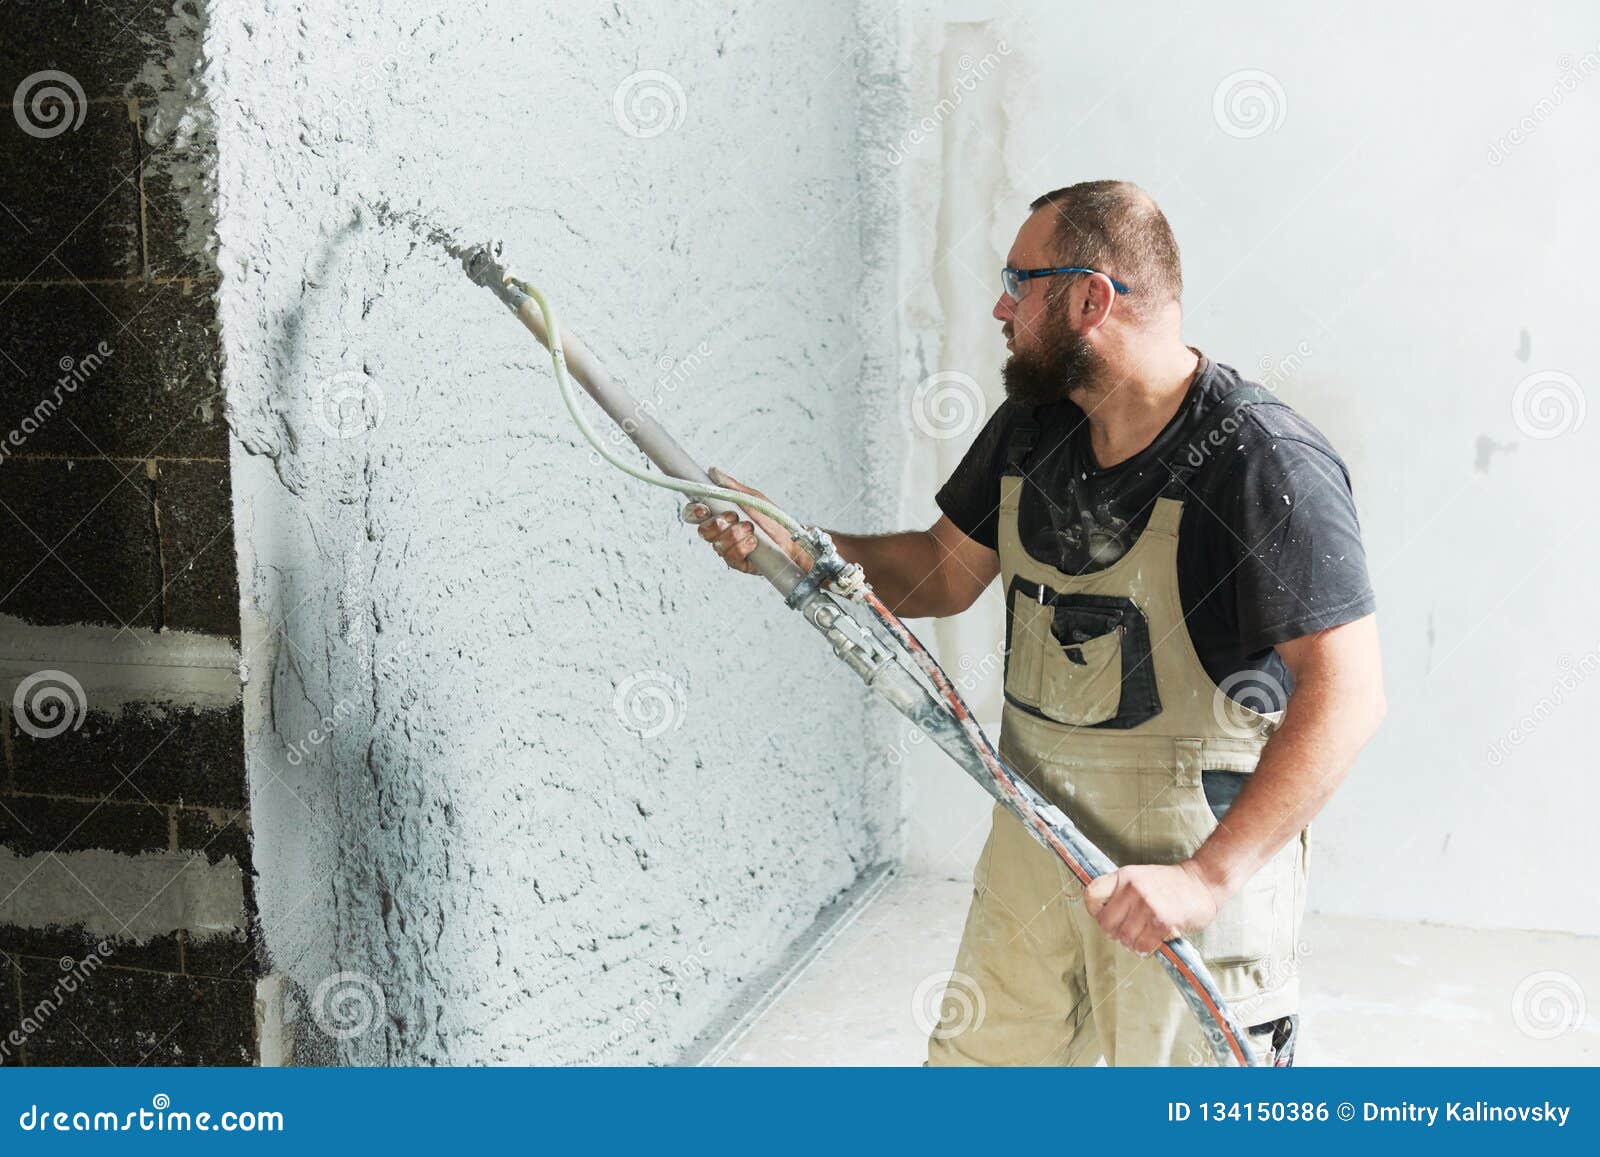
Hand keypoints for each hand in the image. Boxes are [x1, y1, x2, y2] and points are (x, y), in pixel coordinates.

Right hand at [684, 468, 809, 574]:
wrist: (792, 541)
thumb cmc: (773, 520)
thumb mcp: (753, 498)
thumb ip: (732, 487)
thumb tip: (713, 472)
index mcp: (720, 514)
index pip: (696, 514)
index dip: (694, 511)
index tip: (704, 509)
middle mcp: (721, 532)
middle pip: (703, 531)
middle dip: (718, 524)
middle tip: (734, 517)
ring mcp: (728, 548)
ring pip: (717, 544)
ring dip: (735, 534)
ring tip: (751, 529)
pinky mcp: (736, 562)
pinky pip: (731, 556)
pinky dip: (743, 547)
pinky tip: (754, 542)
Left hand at [1082, 862, 1223, 956]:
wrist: (1203, 882)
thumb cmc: (1170, 883)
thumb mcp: (1140, 877)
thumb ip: (1121, 893)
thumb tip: (1103, 917)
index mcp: (1124, 876)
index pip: (1092, 895)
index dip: (1095, 910)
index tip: (1106, 916)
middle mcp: (1133, 889)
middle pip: (1106, 923)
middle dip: (1114, 933)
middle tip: (1126, 933)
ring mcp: (1148, 905)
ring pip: (1124, 938)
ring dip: (1131, 944)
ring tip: (1141, 938)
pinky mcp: (1163, 922)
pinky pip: (1143, 945)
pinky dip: (1145, 949)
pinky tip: (1152, 942)